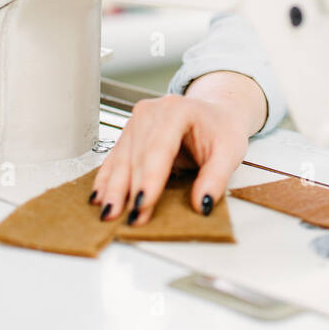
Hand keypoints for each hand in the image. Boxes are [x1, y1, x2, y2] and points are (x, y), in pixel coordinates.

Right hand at [92, 72, 265, 225]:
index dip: (150, 179)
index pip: (159, 148)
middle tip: (129, 218)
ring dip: (114, 189)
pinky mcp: (130, 132)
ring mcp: (137, 120)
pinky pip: (115, 158)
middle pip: (136, 156)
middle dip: (131, 190)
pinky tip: (99, 197)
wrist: (215, 111)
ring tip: (109, 214)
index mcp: (177, 111)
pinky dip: (107, 179)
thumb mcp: (229, 151)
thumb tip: (202, 203)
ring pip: (121, 159)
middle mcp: (152, 112)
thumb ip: (216, 178)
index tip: (144, 204)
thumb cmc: (221, 129)